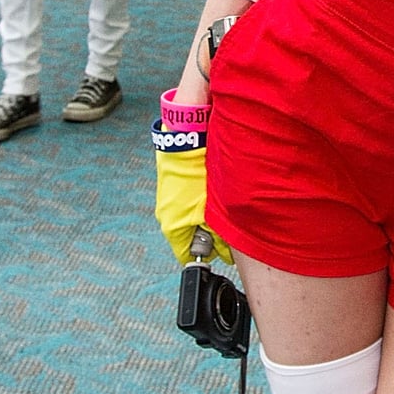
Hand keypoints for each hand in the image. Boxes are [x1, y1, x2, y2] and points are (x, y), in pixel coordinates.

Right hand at [152, 114, 233, 267]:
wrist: (187, 138)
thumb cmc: (198, 174)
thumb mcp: (213, 211)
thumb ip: (219, 235)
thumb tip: (227, 250)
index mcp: (172, 228)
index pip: (187, 255)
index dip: (207, 254)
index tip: (221, 250)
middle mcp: (166, 215)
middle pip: (190, 236)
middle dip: (210, 234)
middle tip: (227, 225)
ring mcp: (168, 198)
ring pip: (191, 217)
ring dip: (207, 215)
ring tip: (222, 203)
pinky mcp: (173, 184)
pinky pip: (190, 200)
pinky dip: (203, 200)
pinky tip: (215, 190)